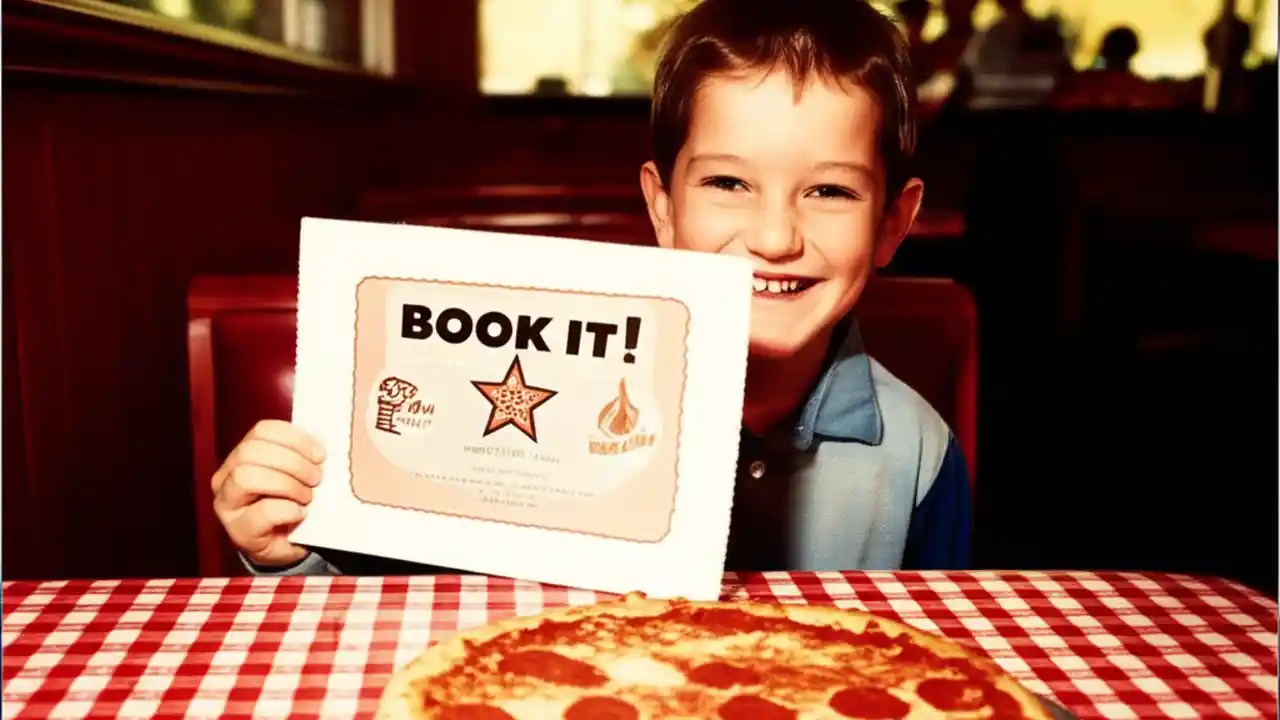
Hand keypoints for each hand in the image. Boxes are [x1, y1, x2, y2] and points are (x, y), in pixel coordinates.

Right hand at [211, 420, 324, 567]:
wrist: (288, 545)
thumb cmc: (293, 504)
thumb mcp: (297, 475)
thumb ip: (302, 456)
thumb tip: (320, 447)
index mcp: (243, 454)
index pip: (262, 431)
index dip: (294, 438)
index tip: (320, 454)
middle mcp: (227, 476)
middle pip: (252, 451)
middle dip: (292, 463)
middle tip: (316, 478)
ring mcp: (227, 504)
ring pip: (247, 476)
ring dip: (287, 485)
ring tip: (307, 497)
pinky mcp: (238, 531)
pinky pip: (261, 512)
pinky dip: (288, 510)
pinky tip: (301, 513)